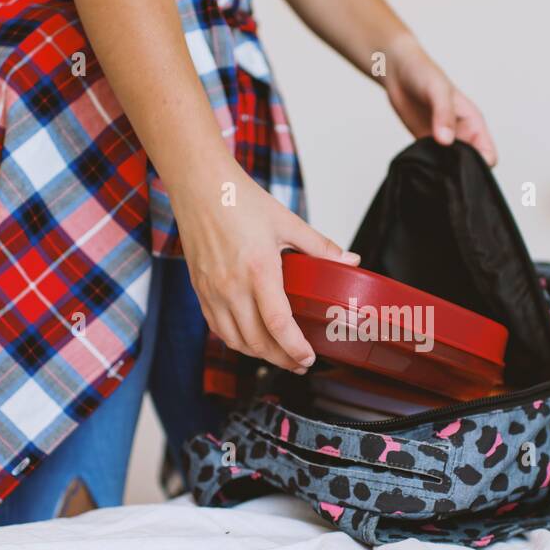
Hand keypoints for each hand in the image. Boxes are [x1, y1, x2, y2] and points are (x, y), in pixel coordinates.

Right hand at [172, 157, 358, 372]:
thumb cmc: (240, 201)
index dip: (295, 348)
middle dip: (282, 359)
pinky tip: (251, 340)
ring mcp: (212, 291)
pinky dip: (236, 340)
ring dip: (259, 354)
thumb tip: (350, 260)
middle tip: (301, 364)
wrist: (199, 186)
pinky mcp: (199, 290)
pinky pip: (217, 328)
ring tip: (279, 356)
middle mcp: (232, 286)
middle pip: (257, 341)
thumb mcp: (287, 222)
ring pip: (235, 340)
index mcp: (259, 269)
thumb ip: (319, 246)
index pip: (278, 324)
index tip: (309, 358)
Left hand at [383, 34, 496, 165]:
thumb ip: (443, 115)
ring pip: (452, 167)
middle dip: (461, 171)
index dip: (480, 165)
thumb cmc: (423, 73)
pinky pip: (433, 163)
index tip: (462, 168)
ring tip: (432, 168)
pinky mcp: (426, 144)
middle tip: (444, 170)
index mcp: (473, 123)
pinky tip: (421, 166)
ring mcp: (444, 141)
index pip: (488, 155)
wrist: (397, 70)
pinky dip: (429, 168)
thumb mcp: (437, 91)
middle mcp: (462, 134)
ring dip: (444, 171)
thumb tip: (446, 141)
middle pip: (470, 165)